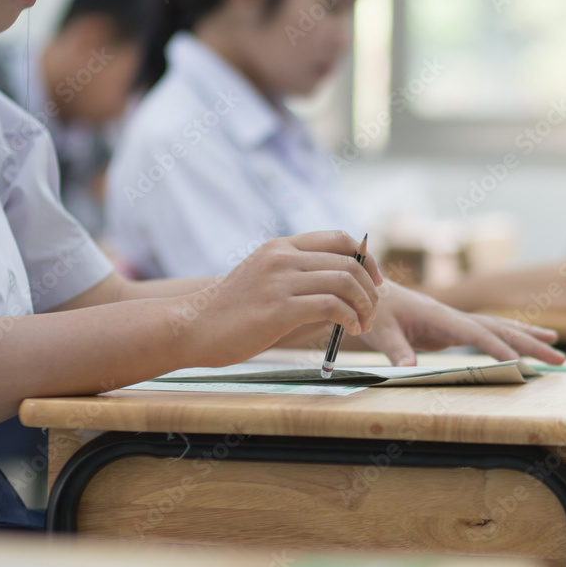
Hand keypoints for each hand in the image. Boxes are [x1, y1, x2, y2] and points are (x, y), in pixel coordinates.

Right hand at [182, 231, 382, 366]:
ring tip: (364, 323)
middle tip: (374, 309)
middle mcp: (282, 257)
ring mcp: (280, 280)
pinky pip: (332, 305)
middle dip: (371, 287)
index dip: (366, 257)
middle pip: (349, 261)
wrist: (190, 327)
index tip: (375, 281)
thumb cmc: (230, 314)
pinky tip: (351, 329)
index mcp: (280, 246)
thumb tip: (346, 298)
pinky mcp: (279, 307)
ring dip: (365, 305)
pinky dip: (350, 317)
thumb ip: (301, 283)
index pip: (339, 238)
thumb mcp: (266, 283)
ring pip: (345, 281)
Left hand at [360, 282, 565, 365]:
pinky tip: (525, 343)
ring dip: (528, 336)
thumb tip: (409, 369)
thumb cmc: (378, 312)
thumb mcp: (382, 332)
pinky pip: (490, 332)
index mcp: (440, 316)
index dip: (497, 347)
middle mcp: (455, 316)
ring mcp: (458, 320)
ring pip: (501, 326)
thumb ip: (397, 350)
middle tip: (558, 358)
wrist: (373, 294)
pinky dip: (511, 336)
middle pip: (500, 328)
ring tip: (556, 344)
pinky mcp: (455, 328)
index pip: (475, 334)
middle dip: (530, 343)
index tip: (518, 362)